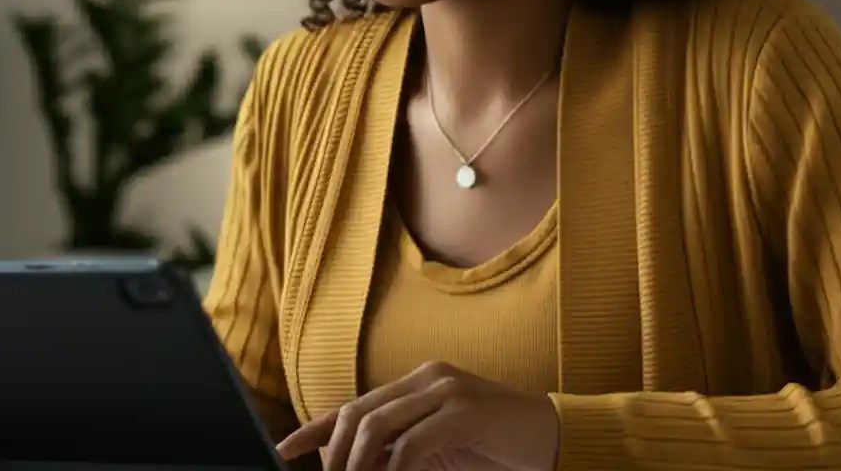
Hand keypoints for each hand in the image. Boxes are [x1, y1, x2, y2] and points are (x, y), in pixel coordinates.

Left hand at [277, 361, 558, 470]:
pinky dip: (397, 470)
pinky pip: (414, 443)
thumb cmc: (494, 452)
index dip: (314, 430)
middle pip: (358, 413)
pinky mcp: (467, 410)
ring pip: (378, 425)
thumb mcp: (435, 454)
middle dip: (335, 456)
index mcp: (416, 384)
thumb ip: (398, 454)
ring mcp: (447, 389)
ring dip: (359, 465)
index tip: (285, 451)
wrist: (556, 442)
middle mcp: (427, 378)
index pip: (353, 405)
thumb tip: (356, 466)